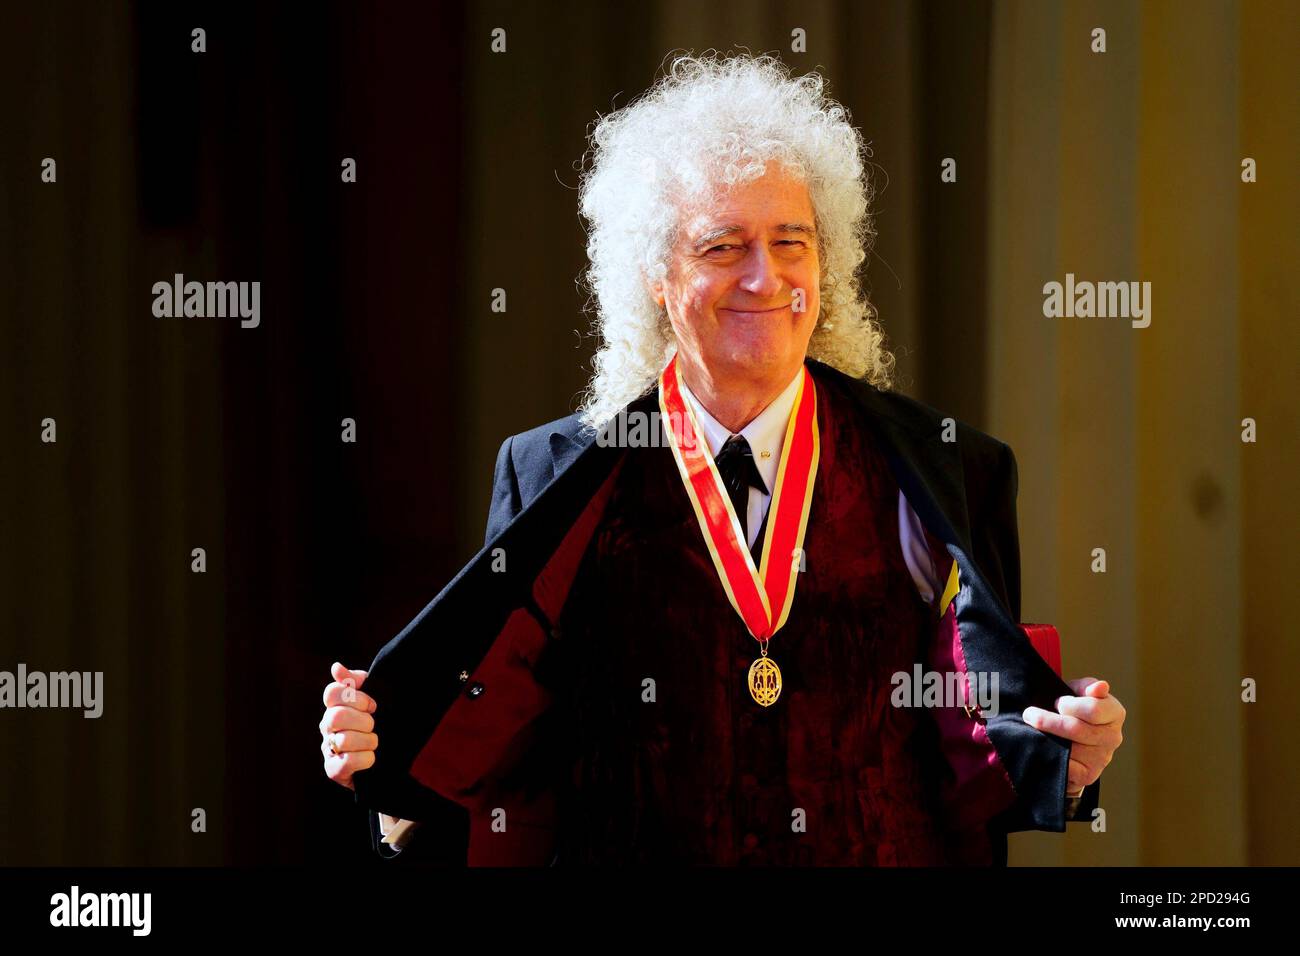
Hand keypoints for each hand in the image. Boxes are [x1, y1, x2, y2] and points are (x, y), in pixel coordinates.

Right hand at [320, 661, 378, 790]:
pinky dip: (365, 760)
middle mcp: (326, 726)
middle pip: (337, 716)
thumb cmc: (379, 723)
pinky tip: (372, 758)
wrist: (389, 759)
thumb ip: (357, 681)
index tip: (373, 706)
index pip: (332, 693)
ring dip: (368, 741)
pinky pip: (346, 763)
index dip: (355, 697)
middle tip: (374, 726)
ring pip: (344, 740)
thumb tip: (336, 667)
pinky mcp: (333, 770)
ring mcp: (328, 748)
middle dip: (363, 721)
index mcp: (334, 706)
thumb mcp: (374, 698)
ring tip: (375, 743)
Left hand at [1023, 677, 1124, 794]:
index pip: (1093, 709)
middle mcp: (1113, 737)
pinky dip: (1050, 756)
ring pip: (1068, 748)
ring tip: (1032, 729)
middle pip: (1076, 729)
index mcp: (1115, 713)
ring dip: (1045, 738)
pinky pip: (1066, 767)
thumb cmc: (1073, 709)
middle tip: (1029, 714)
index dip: (1069, 705)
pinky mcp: (1088, 774)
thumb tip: (1100, 687)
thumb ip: (1087, 686)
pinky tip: (1040, 747)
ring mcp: (1102, 758)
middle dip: (1048, 720)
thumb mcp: (1078, 692)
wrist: (1069, 738)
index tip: (1057, 702)